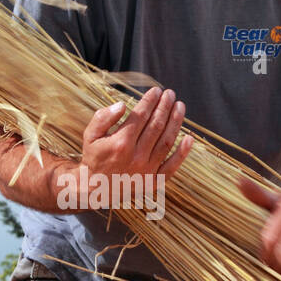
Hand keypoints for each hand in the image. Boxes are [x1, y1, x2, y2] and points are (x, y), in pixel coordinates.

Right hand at [76, 86, 192, 190]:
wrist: (96, 190)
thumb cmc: (94, 158)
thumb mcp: (90, 135)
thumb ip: (103, 118)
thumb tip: (122, 104)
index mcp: (120, 143)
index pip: (141, 116)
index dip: (150, 101)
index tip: (156, 91)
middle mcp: (136, 156)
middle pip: (156, 126)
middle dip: (164, 107)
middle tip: (170, 94)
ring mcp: (146, 170)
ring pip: (166, 141)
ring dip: (176, 122)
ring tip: (180, 106)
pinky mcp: (153, 182)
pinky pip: (172, 166)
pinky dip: (182, 153)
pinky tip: (189, 138)